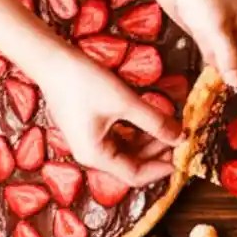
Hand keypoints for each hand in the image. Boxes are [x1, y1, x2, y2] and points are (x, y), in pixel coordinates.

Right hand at [35, 49, 182, 185]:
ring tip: (172, 128)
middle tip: (182, 140)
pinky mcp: (91, 128)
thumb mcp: (125, 102)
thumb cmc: (83, 82)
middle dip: (159, 154)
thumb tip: (181, 137)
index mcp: (95, 156)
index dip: (162, 169)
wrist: (52, 60)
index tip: (183, 157)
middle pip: (132, 164)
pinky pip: (121, 137)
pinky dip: (139, 132)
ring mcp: (90, 141)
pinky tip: (154, 121)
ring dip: (150, 142)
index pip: (135, 175)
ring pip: (128, 150)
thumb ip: (155, 122)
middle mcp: (91, 154)